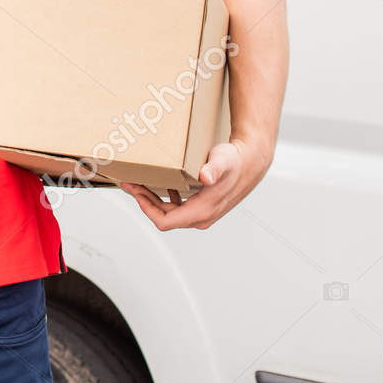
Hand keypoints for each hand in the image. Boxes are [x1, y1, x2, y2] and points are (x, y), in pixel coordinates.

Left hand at [118, 137, 272, 229]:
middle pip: (164, 217)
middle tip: (130, 183)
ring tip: (139, 183)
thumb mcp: (222, 160)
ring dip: (152, 200)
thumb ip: (214, 168)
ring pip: (170, 213)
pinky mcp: (203, 207)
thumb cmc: (235, 161)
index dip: (146, 208)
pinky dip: (165, 198)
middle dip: (144, 201)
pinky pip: (178, 208)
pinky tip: (161, 184)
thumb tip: (206, 177)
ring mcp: (203, 214)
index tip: (135, 191)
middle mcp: (202, 217)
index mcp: (202, 210)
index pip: (165, 221)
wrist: (251, 162)